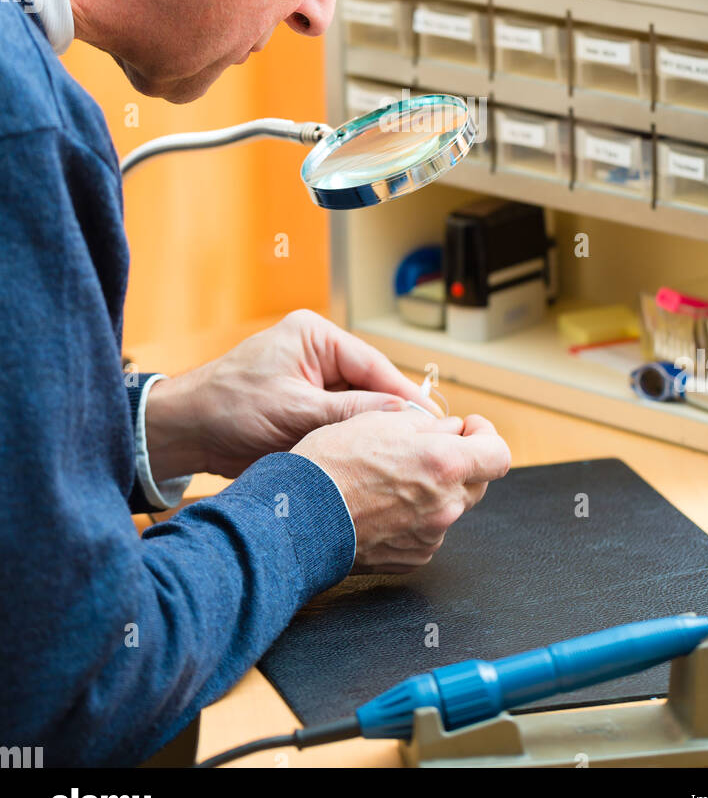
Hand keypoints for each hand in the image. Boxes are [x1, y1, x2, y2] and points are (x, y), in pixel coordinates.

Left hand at [144, 309, 440, 481]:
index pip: (374, 365)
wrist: (183, 433)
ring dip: (375, 432)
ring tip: (408, 455)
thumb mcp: (293, 411)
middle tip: (428, 443)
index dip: (405, 396)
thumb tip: (401, 418)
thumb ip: (348, 413)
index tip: (434, 422)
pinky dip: (354, 442)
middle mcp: (318, 354)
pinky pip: (341, 424)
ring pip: (359, 409)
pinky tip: (376, 461)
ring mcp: (312, 382)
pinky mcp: (306, 409)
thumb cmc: (226, 408)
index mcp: (315, 336)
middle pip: (371, 387)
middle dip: (394, 416)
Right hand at [293, 409, 511, 572]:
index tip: (469, 429)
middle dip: (458, 462)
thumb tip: (451, 429)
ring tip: (390, 479)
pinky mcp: (413, 558)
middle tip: (424, 449)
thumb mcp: (380, 421)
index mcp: (444, 464)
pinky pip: (427, 532)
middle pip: (476, 481)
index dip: (486, 436)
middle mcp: (445, 505)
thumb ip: (427, 424)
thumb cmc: (332, 464)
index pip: (499, 454)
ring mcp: (431, 536)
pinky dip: (415, 518)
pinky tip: (382, 506)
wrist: (298, 518)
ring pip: (449, 506)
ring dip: (433, 491)